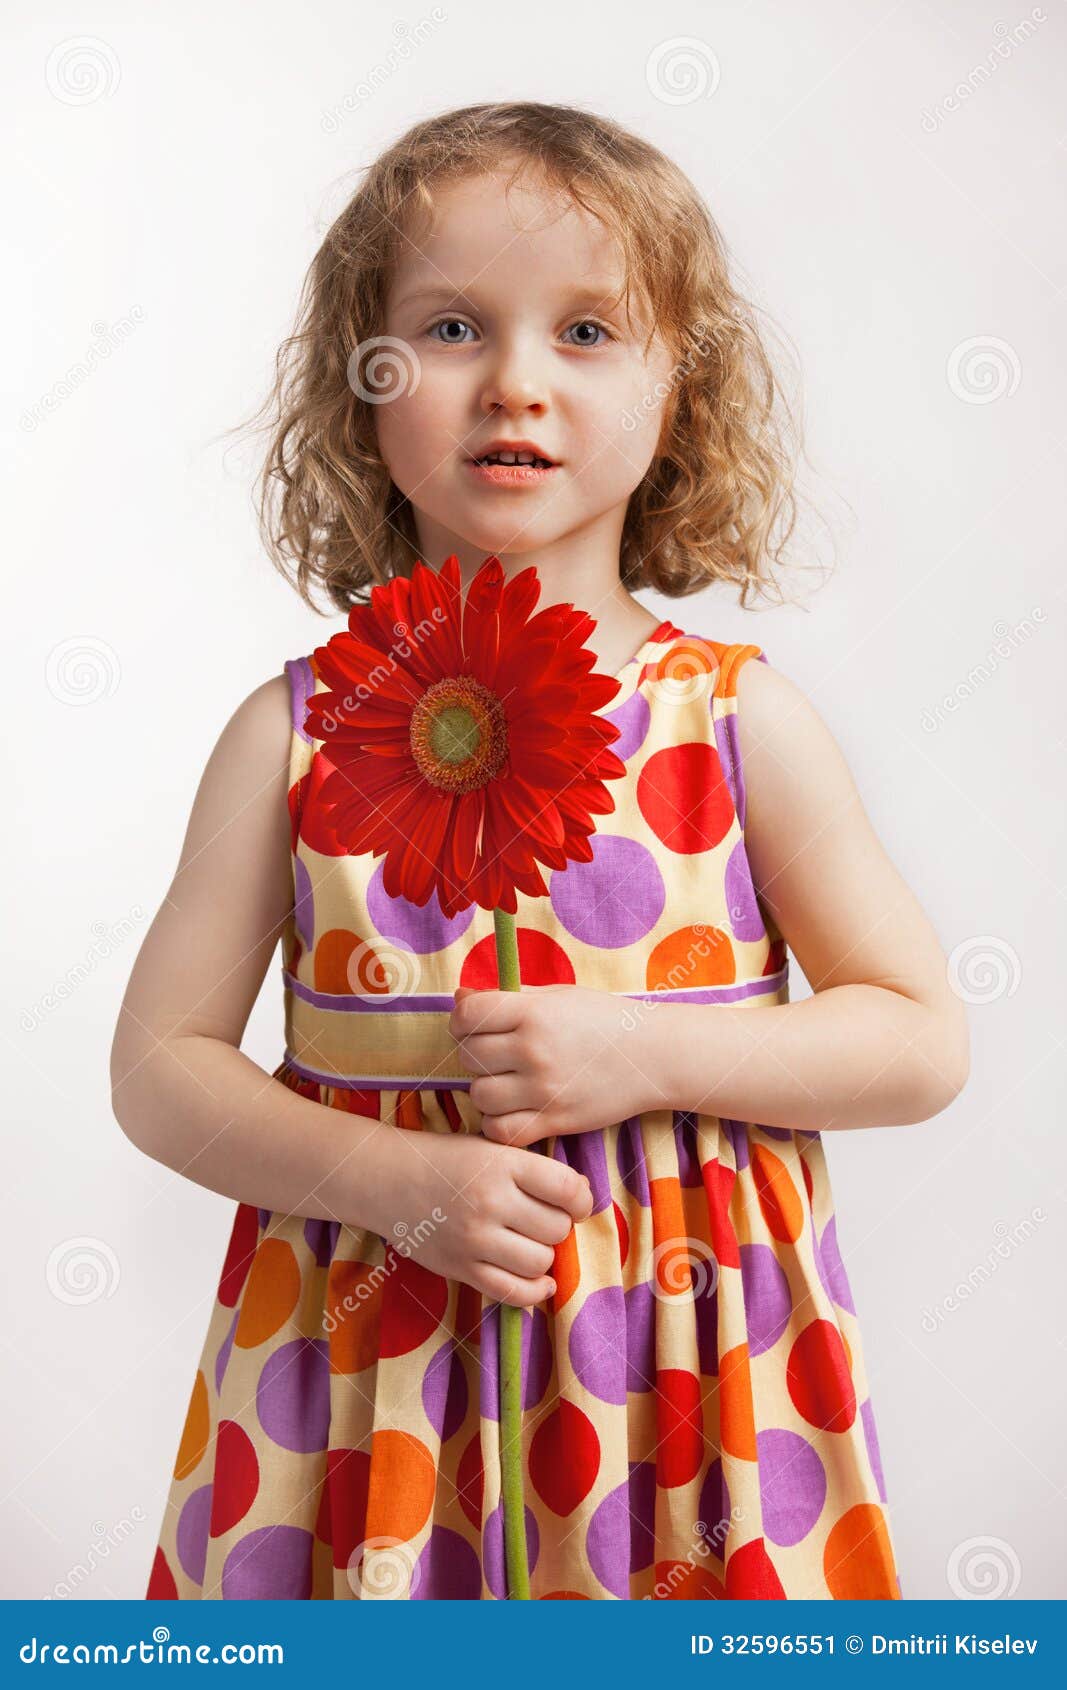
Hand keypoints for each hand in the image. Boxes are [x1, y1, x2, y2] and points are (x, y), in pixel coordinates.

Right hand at [366, 1125, 592, 1307]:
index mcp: (502, 1165)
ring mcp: (474, 1239)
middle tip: (544, 1219)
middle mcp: (490, 1202)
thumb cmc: (448, 1160)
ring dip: (544, 1256)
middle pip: (557, 1229)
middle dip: (559, 1226)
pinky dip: (535, 1291)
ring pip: (540, 1262)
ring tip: (531, 1242)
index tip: (575, 1202)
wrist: (389, 1180)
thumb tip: (582, 1194)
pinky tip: (541, 1281)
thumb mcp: (491, 1147)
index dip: (582, 1199)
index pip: (567, 1189)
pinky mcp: (460, 1268)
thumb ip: (533, 1168)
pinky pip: (513, 1293)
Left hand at [448, 983, 658, 1146]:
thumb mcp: (558, 996)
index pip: (467, 1016)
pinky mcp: (555, 1121)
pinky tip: (512, 1110)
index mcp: (533, 1013)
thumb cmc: (604, 1019)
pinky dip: (498, 1124)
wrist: (652, 1054)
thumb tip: (459, 998)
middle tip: (496, 1055)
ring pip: (480, 1097)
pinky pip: (502, 1131)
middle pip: (469, 1057)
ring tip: (506, 1083)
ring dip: (486, 1091)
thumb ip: (508, 997)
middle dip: (475, 1055)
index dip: (462, 1020)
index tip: (475, 1024)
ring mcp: (544, 1089)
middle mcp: (534, 1050)